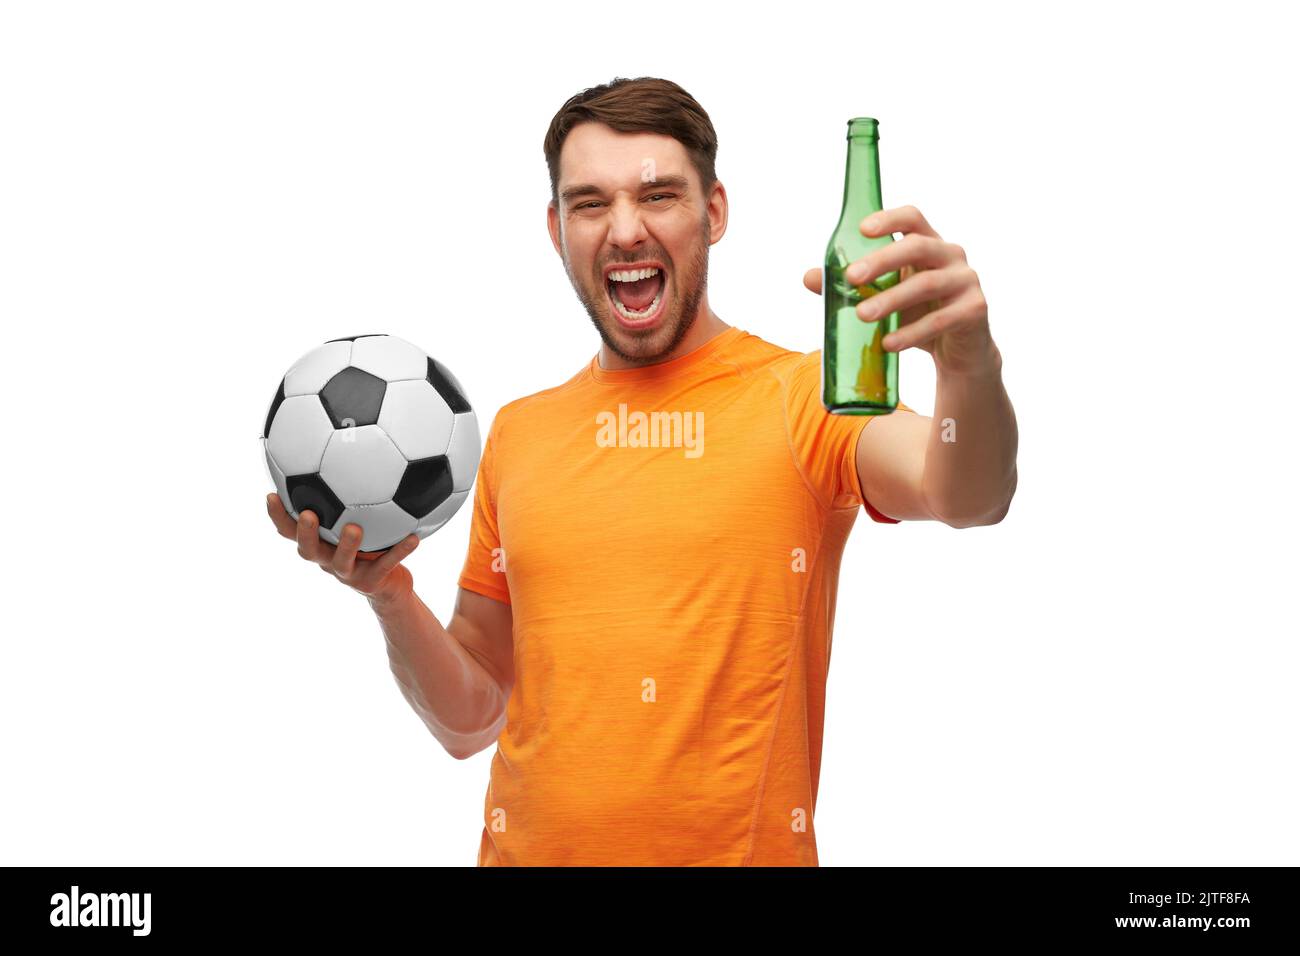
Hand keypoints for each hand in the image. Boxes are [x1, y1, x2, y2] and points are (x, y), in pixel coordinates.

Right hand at [265, 492, 418, 605]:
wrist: (390, 587)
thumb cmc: (371, 546)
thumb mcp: (356, 521)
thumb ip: (348, 496)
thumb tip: (351, 451)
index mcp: (320, 544)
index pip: (290, 531)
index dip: (278, 516)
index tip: (271, 495)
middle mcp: (328, 559)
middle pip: (307, 550)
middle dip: (305, 532)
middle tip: (308, 514)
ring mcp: (349, 573)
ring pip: (341, 562)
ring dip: (347, 545)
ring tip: (354, 528)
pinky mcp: (372, 582)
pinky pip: (387, 565)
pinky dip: (400, 551)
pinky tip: (414, 538)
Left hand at [802, 204, 995, 374]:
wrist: (958, 351)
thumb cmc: (917, 314)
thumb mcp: (884, 296)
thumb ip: (852, 286)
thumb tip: (809, 277)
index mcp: (928, 243)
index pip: (912, 218)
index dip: (889, 219)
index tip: (862, 229)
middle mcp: (951, 255)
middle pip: (917, 246)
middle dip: (882, 261)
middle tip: (851, 278)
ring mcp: (966, 281)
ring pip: (926, 284)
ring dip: (891, 300)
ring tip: (862, 316)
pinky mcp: (974, 310)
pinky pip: (940, 320)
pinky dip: (912, 333)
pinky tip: (889, 344)